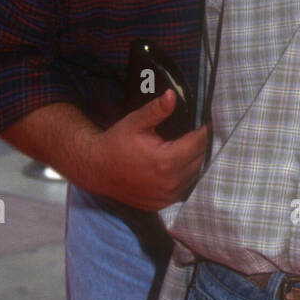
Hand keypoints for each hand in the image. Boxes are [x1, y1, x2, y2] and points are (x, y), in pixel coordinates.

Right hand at [87, 91, 208, 210]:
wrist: (96, 169)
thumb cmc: (116, 143)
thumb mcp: (135, 122)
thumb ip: (157, 110)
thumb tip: (172, 94)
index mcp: (166, 161)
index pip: (198, 143)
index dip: (202, 131)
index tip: (203, 122)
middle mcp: (170, 182)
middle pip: (199, 159)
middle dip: (198, 145)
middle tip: (192, 133)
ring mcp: (166, 196)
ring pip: (193, 175)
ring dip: (192, 162)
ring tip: (184, 148)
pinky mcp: (161, 204)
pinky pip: (183, 188)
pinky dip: (183, 177)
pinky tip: (175, 166)